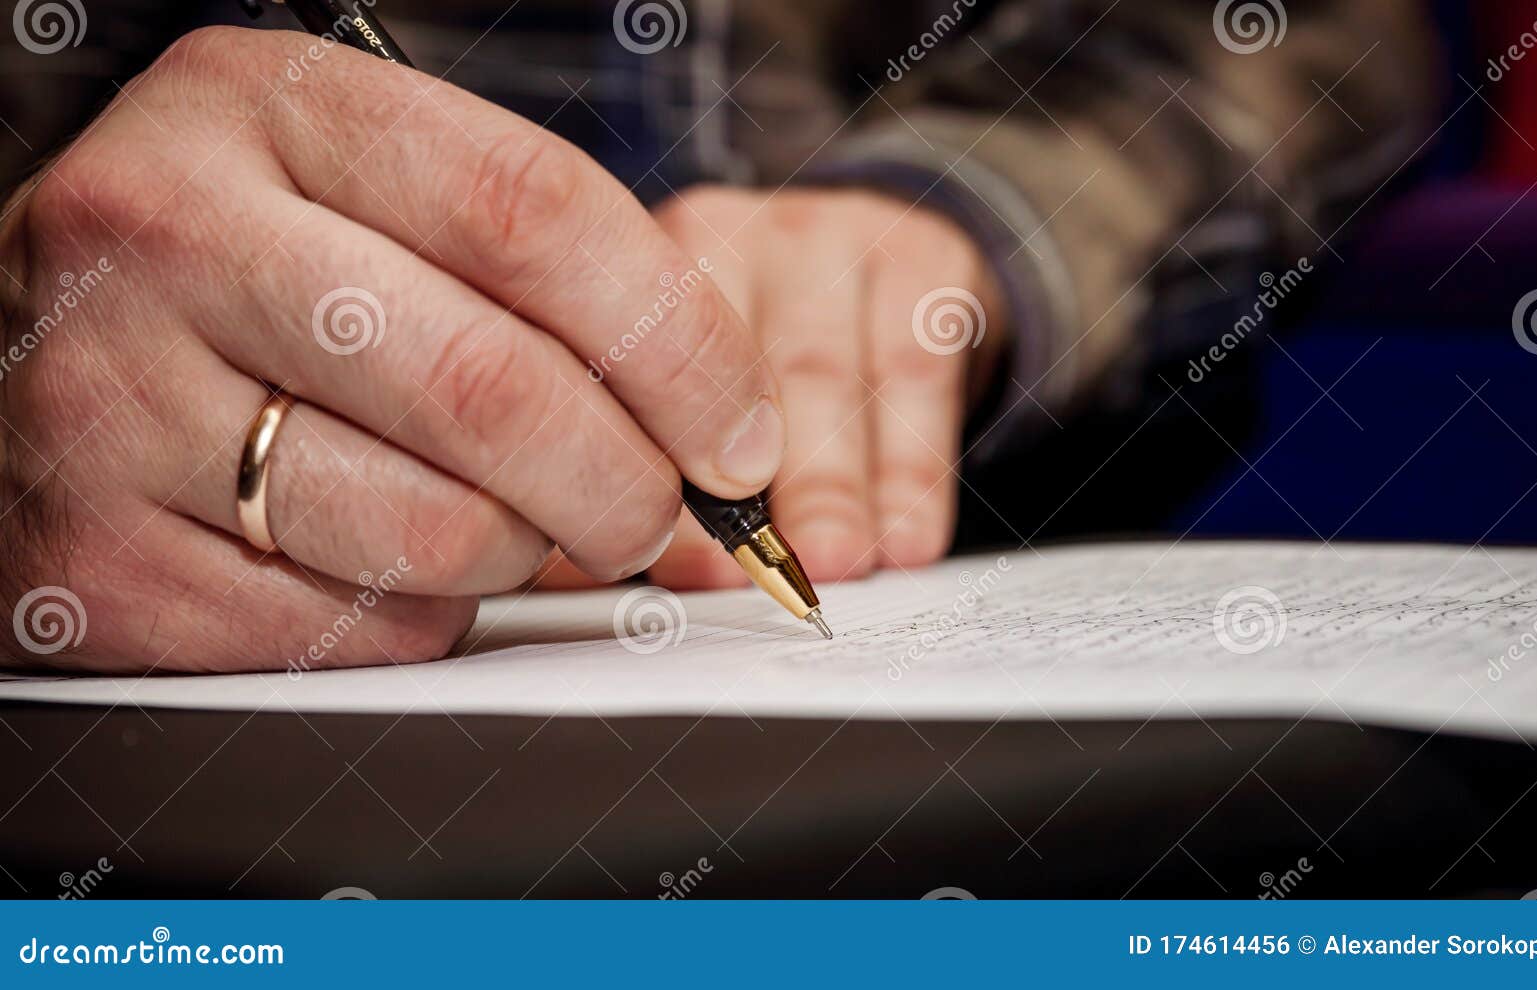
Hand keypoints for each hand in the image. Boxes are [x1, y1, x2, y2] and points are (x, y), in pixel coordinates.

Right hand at [0, 28, 783, 672]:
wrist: (11, 361)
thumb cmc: (231, 280)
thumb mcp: (354, 196)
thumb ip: (523, 268)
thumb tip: (717, 420)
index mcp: (265, 108)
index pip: (535, 213)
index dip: (677, 340)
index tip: (736, 428)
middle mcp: (174, 234)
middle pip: (497, 387)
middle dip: (629, 482)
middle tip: (657, 510)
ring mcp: (117, 399)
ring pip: (435, 527)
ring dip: (520, 552)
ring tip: (496, 518)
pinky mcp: (100, 554)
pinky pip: (353, 624)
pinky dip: (417, 611)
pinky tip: (375, 553)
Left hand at [645, 187, 1004, 588]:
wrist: (892, 272)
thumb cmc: (771, 356)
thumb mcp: (702, 390)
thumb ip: (665, 473)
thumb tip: (662, 574)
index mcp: (645, 264)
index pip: (642, 366)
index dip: (664, 468)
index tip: (688, 561)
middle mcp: (733, 231)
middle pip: (739, 363)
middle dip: (764, 482)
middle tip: (778, 563)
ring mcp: (832, 233)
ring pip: (826, 371)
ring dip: (836, 483)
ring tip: (841, 560)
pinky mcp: (924, 254)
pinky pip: (917, 372)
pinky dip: (913, 467)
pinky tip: (909, 535)